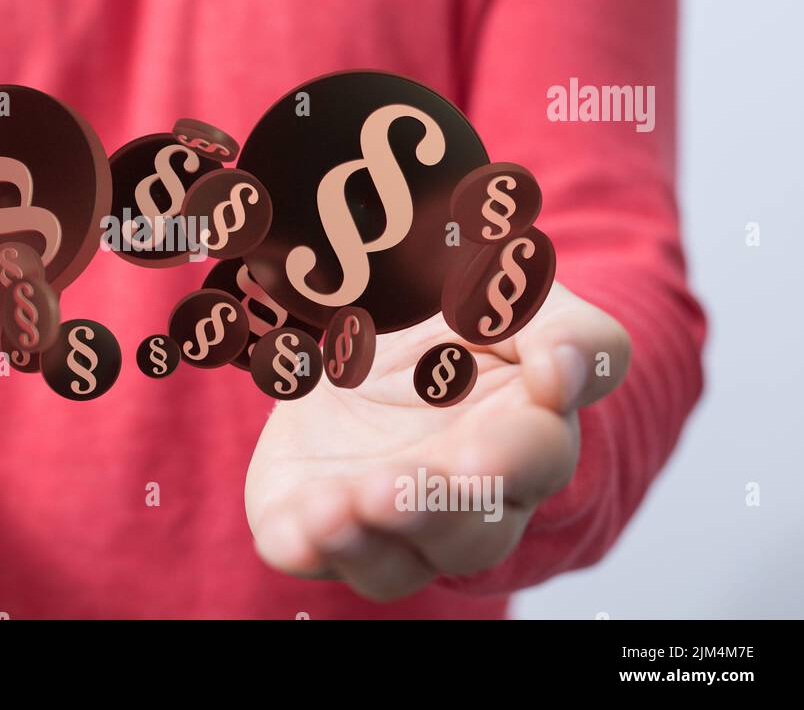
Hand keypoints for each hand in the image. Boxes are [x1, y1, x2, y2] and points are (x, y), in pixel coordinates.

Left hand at [244, 283, 630, 600]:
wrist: (360, 317)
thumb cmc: (457, 315)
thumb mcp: (511, 294)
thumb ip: (566, 329)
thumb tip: (563, 374)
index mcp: (527, 438)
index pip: (537, 459)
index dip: (508, 459)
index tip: (471, 459)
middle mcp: (465, 499)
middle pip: (469, 533)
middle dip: (429, 512)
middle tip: (389, 488)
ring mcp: (389, 519)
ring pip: (394, 565)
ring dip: (365, 544)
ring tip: (331, 511)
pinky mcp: (317, 521)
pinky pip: (313, 554)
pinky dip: (302, 545)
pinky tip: (292, 528)